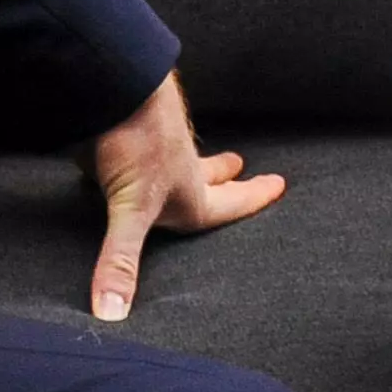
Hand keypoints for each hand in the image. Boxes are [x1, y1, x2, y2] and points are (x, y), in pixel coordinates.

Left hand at [84, 74, 282, 321]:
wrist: (120, 77)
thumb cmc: (137, 141)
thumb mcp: (130, 208)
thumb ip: (121, 260)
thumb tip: (114, 313)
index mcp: (187, 193)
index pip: (226, 205)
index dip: (251, 199)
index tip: (277, 185)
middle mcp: (177, 167)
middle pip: (207, 175)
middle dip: (224, 177)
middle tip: (240, 165)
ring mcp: (155, 141)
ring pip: (178, 152)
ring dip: (188, 156)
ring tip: (192, 156)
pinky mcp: (129, 120)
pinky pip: (139, 134)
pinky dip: (141, 140)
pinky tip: (125, 138)